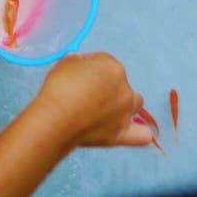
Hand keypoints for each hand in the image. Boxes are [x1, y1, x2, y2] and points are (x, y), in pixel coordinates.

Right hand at [36, 52, 150, 146]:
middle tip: (87, 95)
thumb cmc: (59, 90)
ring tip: (104, 111)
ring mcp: (125, 112)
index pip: (105, 62)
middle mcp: (124, 88)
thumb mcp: (66, 63)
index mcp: (113, 67)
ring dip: (125, 104)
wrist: (55, 120)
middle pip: (121, 83)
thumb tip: (80, 63)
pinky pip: (142, 135)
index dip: (90, 68)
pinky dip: (140, 134)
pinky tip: (133, 131)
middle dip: (108, 86)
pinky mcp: (121, 133)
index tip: (79, 76)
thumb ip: (78, 61)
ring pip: (136, 103)